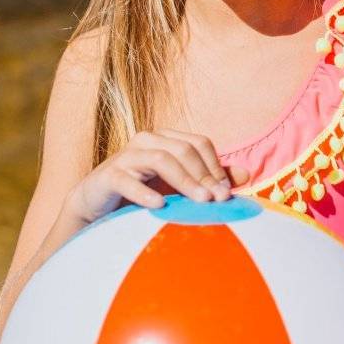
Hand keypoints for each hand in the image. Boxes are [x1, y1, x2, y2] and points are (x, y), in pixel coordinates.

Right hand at [65, 129, 249, 223]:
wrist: (97, 204)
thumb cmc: (143, 191)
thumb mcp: (179, 185)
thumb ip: (209, 178)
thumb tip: (246, 174)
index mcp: (167, 138)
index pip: (200, 143)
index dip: (215, 166)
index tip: (227, 193)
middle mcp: (148, 140)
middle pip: (184, 149)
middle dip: (205, 175)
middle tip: (218, 200)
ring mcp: (127, 155)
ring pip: (162, 158)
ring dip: (185, 181)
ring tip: (200, 201)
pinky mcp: (109, 175)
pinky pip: (128, 179)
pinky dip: (145, 192)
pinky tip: (159, 205)